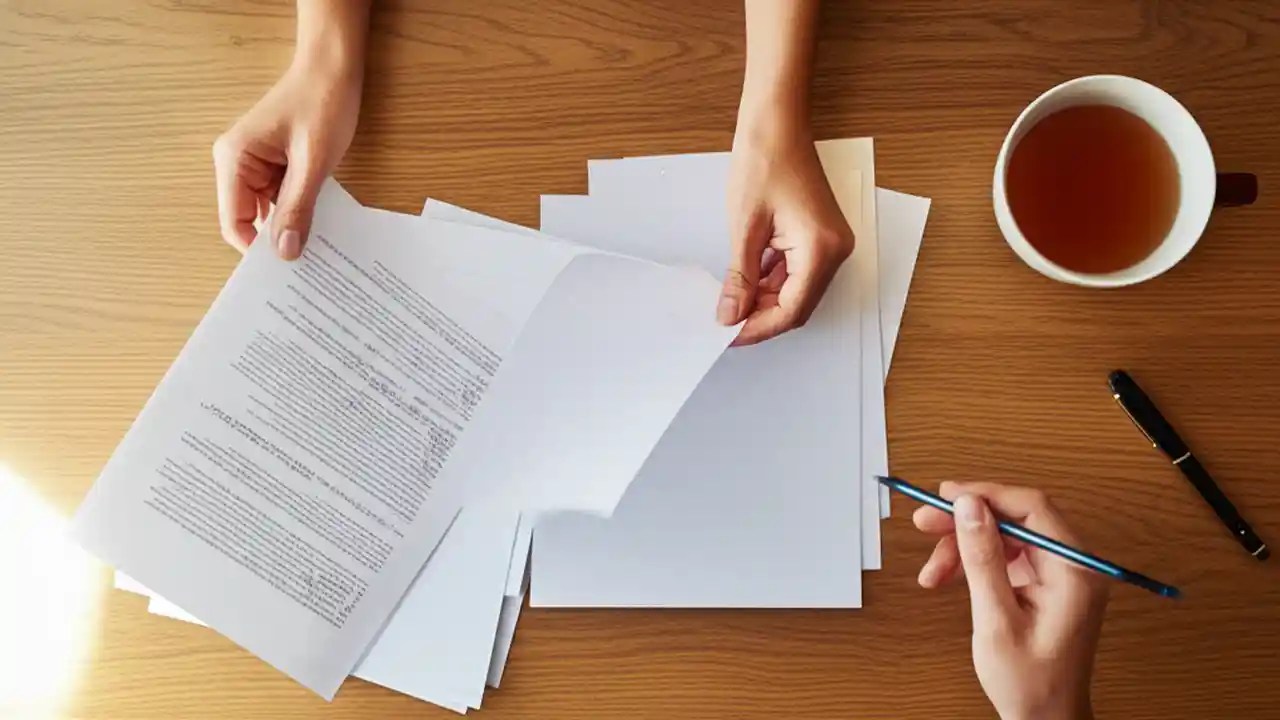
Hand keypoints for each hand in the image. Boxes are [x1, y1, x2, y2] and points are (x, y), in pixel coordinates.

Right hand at [212, 55, 360, 258]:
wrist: (334, 67)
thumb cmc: (322, 103)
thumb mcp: (314, 161)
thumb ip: (297, 207)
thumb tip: (285, 253)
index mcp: (234, 160)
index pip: (234, 222)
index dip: (256, 251)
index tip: (286, 273)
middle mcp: (237, 164)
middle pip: (249, 221)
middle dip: (276, 242)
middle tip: (308, 270)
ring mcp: (256, 165)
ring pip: (269, 213)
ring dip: (291, 227)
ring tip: (320, 251)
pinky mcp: (275, 165)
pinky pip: (283, 199)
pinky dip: (300, 211)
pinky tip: (321, 225)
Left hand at [720, 117, 854, 345]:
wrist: (776, 123)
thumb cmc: (763, 161)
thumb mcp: (744, 227)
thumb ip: (740, 278)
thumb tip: (730, 315)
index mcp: (821, 250)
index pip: (791, 310)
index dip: (758, 328)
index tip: (728, 336)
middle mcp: (835, 251)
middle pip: (797, 305)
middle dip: (761, 317)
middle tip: (725, 323)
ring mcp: (831, 244)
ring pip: (796, 291)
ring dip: (764, 301)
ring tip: (730, 303)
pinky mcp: (820, 237)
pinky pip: (798, 272)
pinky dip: (772, 282)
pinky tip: (746, 282)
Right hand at [914, 482, 1109, 719]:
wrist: (1045, 719)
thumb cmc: (1030, 683)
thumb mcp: (997, 620)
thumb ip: (983, 560)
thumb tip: (969, 508)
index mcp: (1074, 572)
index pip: (1032, 508)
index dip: (986, 495)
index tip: (946, 495)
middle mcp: (1072, 566)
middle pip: (1015, 518)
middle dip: (967, 520)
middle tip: (926, 522)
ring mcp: (1058, 574)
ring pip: (1004, 536)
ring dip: (963, 546)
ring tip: (932, 571)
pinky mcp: (1044, 583)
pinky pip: (1006, 555)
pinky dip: (974, 562)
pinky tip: (948, 576)